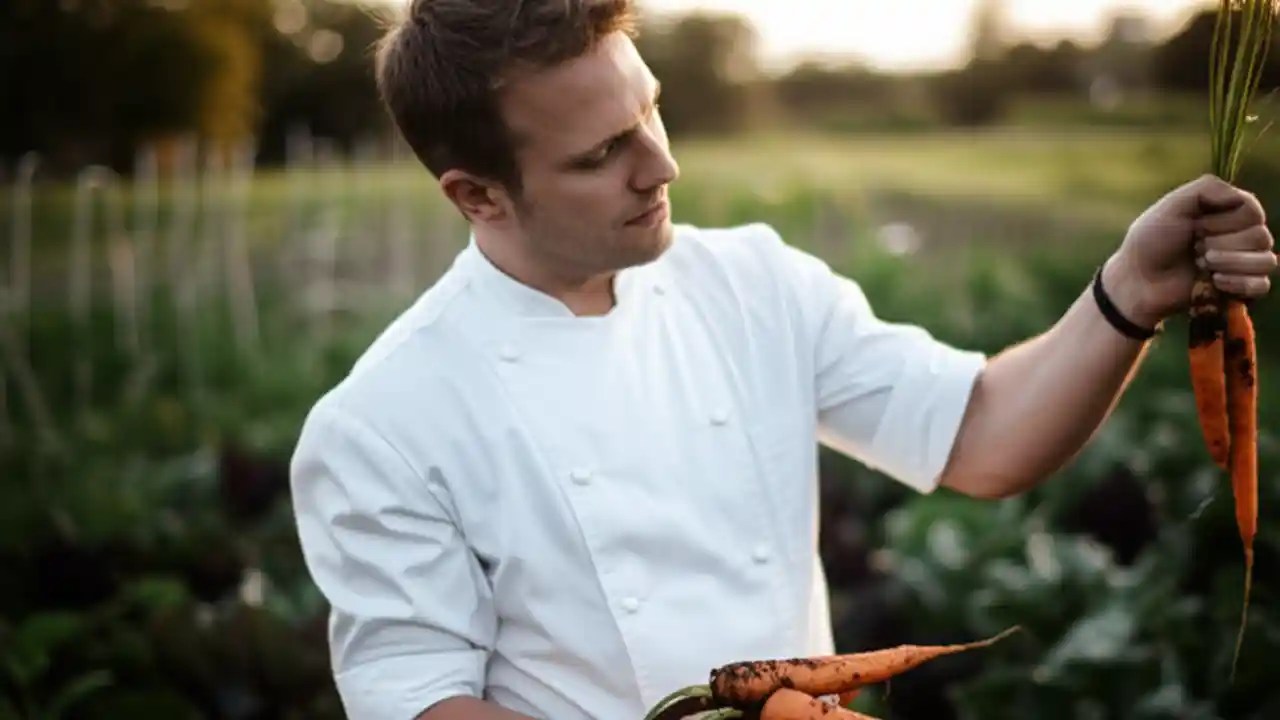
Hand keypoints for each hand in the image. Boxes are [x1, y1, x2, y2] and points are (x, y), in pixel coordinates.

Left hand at [1104, 174, 1275, 328]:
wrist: (1137, 280)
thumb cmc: (1151, 241)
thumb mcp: (1172, 205)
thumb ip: (1207, 188)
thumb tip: (1239, 197)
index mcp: (1227, 212)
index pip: (1254, 211)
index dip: (1225, 221)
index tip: (1196, 226)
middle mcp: (1240, 235)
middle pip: (1261, 237)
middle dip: (1222, 244)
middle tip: (1194, 248)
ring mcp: (1242, 263)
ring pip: (1266, 261)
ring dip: (1229, 263)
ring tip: (1201, 265)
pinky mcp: (1239, 289)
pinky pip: (1262, 285)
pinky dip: (1238, 284)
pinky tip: (1214, 282)